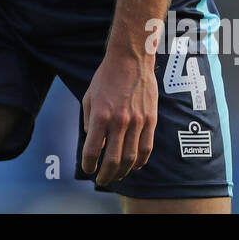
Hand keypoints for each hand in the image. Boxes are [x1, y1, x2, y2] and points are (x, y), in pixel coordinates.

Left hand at [80, 50, 157, 185]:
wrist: (130, 59)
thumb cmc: (106, 77)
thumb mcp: (89, 98)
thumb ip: (90, 122)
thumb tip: (94, 143)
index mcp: (100, 116)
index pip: (92, 150)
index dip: (88, 165)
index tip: (88, 169)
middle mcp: (119, 122)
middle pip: (112, 160)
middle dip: (106, 175)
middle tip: (101, 180)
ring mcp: (137, 122)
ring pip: (130, 158)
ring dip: (122, 172)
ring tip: (117, 176)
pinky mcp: (150, 120)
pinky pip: (146, 148)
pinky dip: (140, 161)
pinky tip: (133, 165)